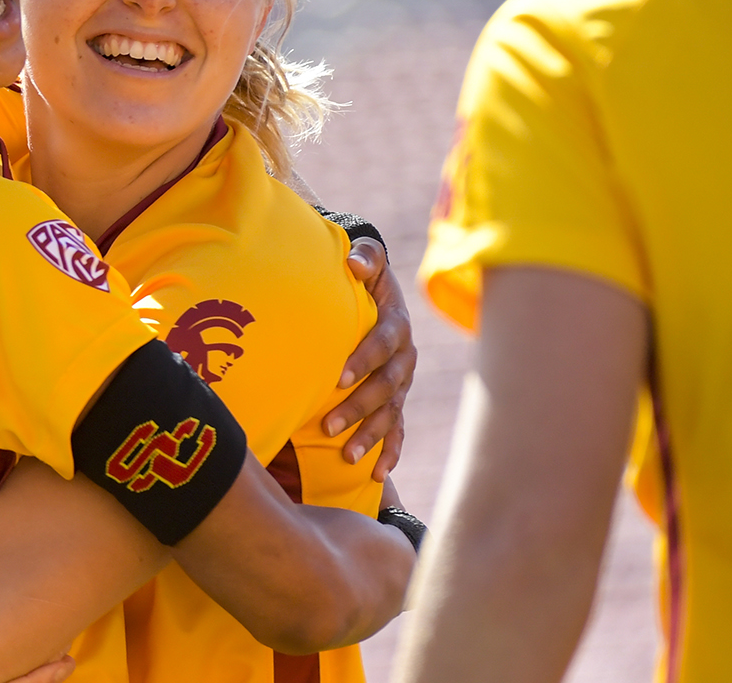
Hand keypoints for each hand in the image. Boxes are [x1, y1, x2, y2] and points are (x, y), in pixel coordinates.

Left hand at [326, 237, 416, 480]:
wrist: (378, 292)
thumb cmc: (364, 277)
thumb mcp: (367, 261)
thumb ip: (364, 257)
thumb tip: (354, 263)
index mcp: (396, 325)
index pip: (382, 344)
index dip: (363, 359)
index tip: (337, 376)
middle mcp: (404, 357)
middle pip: (385, 387)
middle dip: (358, 408)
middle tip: (327, 426)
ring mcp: (402, 382)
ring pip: (390, 413)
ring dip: (370, 436)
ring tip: (347, 457)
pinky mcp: (397, 400)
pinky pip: (397, 429)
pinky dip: (389, 451)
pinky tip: (376, 474)